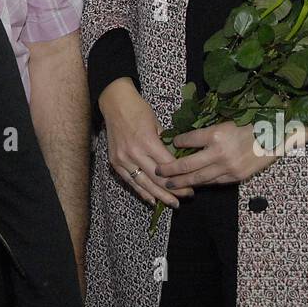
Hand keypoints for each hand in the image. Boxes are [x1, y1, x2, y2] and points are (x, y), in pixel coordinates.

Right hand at [99, 79, 191, 208]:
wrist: (114, 103)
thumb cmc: (139, 109)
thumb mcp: (157, 123)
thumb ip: (165, 144)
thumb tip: (177, 162)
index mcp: (147, 141)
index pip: (168, 166)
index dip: (181, 177)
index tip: (192, 183)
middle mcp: (134, 153)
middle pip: (157, 179)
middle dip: (174, 190)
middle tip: (187, 196)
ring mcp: (122, 159)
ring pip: (143, 184)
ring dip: (159, 196)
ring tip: (173, 203)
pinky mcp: (115, 162)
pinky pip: (130, 181)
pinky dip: (141, 192)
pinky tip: (153, 200)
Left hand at [155, 122, 279, 187]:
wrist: (275, 136)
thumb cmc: (250, 123)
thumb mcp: (226, 120)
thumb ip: (208, 131)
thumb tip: (188, 138)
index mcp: (216, 134)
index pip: (188, 140)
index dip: (177, 142)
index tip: (171, 143)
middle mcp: (219, 152)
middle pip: (188, 165)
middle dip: (171, 170)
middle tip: (158, 172)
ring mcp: (228, 167)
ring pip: (200, 178)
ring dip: (183, 182)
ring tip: (169, 184)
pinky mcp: (236, 177)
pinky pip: (214, 182)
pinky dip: (202, 183)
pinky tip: (193, 185)